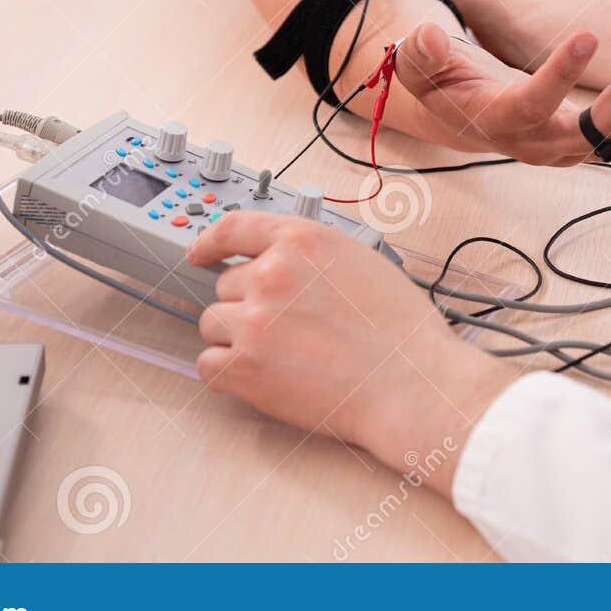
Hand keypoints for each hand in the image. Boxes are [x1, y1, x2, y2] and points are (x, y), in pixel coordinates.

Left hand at [191, 212, 513, 489]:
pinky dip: (228, 373)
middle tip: (285, 329)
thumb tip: (279, 265)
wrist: (410, 383)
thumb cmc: (400, 331)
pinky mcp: (245, 367)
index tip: (200, 253)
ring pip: (213, 324)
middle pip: (225, 286)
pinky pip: (207, 365)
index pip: (234, 228)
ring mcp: (254, 321)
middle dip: (248, 305)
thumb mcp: (360, 261)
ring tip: (282, 355)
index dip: (210, 241)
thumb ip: (311, 256)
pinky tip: (263, 376)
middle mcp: (272, 274)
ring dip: (237, 339)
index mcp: (301, 241)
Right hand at [392, 22, 610, 166]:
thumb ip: (420, 54)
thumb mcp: (421, 67)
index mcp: (499, 121)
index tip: (585, 34)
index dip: (561, 75)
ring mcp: (569, 149)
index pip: (533, 105)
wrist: (467, 116)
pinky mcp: (590, 143)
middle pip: (594, 135)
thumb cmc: (446, 85)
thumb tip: (428, 36)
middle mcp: (540, 144)